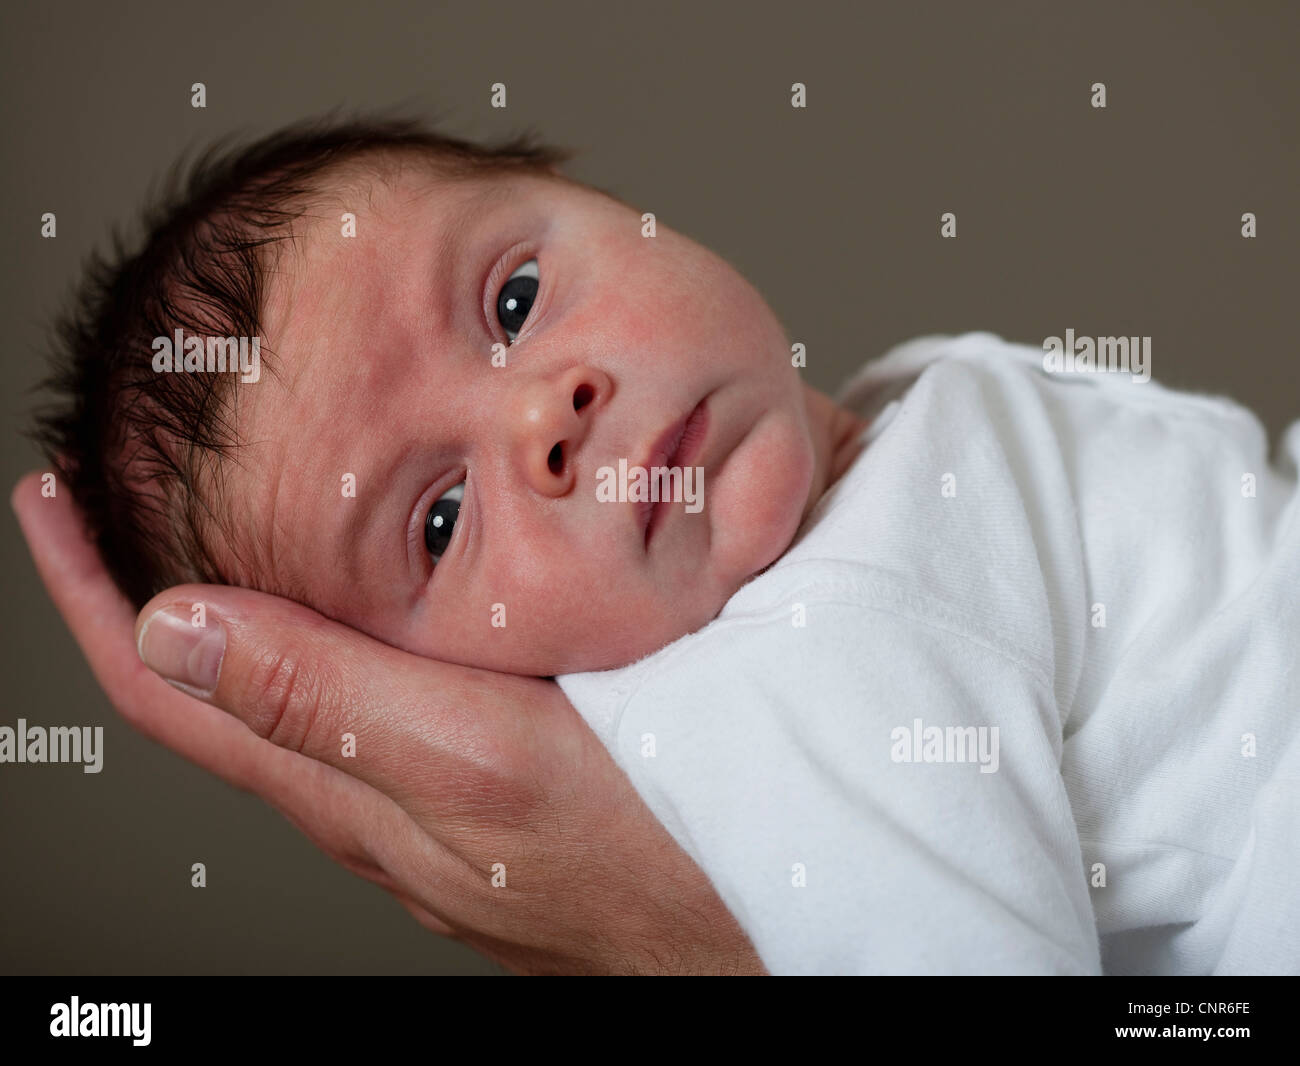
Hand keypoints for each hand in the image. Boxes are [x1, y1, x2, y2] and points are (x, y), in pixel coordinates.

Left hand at [12, 471, 764, 974]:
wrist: (724, 920)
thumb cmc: (624, 854)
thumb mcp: (471, 763)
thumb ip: (328, 699)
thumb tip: (175, 629)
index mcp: (339, 776)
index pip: (166, 683)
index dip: (91, 591)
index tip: (53, 502)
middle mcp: (357, 786)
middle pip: (210, 684)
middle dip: (145, 584)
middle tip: (119, 495)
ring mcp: (412, 787)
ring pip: (284, 687)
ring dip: (227, 603)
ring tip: (211, 526)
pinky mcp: (469, 776)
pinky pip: (358, 699)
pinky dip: (319, 630)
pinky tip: (354, 599)